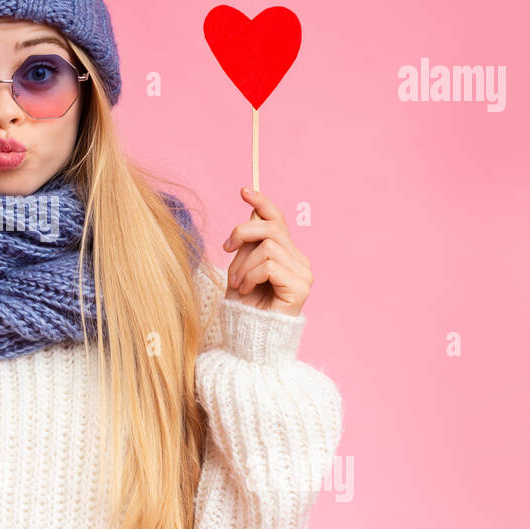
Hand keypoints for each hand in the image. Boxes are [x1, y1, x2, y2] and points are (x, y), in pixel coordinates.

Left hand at [221, 186, 311, 315]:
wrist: (249, 338)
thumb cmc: (243, 306)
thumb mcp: (240, 268)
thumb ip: (248, 244)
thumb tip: (251, 214)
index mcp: (285, 253)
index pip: (277, 219)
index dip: (262, 202)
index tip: (243, 190)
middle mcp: (298, 260)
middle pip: (271, 227)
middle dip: (242, 232)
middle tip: (226, 248)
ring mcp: (303, 273)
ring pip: (267, 246)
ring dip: (243, 264)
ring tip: (238, 284)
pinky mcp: (300, 287)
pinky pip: (269, 265)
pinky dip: (250, 276)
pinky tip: (246, 290)